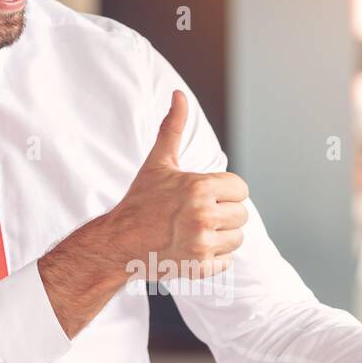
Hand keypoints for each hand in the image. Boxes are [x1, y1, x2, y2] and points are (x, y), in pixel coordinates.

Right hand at [103, 90, 248, 283]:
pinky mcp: (200, 268)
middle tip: (195, 214)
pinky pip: (227, 261)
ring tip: (194, 231)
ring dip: (220, 236)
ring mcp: (201, 244)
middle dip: (222, 214)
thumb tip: (179, 95)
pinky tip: (191, 247)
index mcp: (199, 188)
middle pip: (242, 214)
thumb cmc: (140, 200)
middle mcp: (202, 217)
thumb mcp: (158, 162)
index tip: (204, 195)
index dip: (224, 191)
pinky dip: (213, 257)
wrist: (119, 241)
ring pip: (237, 238)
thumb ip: (173, 127)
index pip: (240, 189)